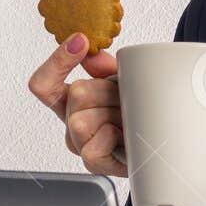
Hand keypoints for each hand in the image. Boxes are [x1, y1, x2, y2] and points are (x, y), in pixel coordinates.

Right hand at [27, 32, 202, 205]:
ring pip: (80, 121)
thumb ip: (106, 66)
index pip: (45, 84)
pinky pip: (91, 150)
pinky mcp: (94, 163)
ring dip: (111, 115)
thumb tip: (93, 56)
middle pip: (76, 94)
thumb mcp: (125, 80)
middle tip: (126, 97)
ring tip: (127, 117)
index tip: (79, 42)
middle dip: (107, 91)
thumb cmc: (139, 110)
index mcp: (72, 99)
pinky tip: (123, 136)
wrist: (161, 143)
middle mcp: (71, 121)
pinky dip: (110, 139)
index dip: (57, 62)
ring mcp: (80, 143)